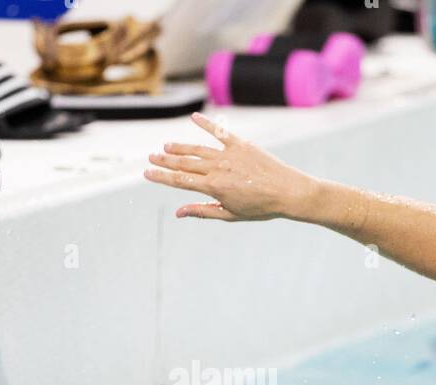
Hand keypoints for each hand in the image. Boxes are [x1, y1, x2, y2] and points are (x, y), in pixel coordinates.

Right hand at [144, 113, 318, 220]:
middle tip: (150, 156)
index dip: (162, 176)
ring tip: (166, 146)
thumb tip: (178, 212)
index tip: (147, 172)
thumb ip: (202, 211)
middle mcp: (218, 168)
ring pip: (198, 148)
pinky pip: (220, 132)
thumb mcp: (229, 215)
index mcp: (213, 187)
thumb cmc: (260, 208)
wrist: (288, 192)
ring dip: (180, 147)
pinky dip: (206, 124)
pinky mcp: (241, 144)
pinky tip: (194, 117)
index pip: (180, 180)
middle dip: (165, 160)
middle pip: (184, 162)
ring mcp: (229, 154)